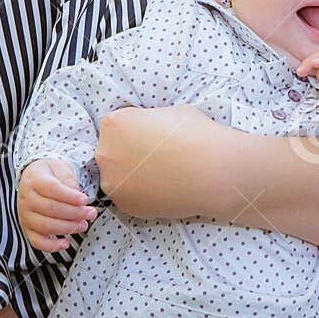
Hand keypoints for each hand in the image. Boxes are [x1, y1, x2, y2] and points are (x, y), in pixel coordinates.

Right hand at [16, 158, 94, 251]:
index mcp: (34, 180)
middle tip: (90, 213)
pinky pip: (36, 241)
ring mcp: (25, 215)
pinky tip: (65, 243)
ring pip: (45, 225)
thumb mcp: (61, 168)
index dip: (69, 196)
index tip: (85, 199)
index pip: (51, 189)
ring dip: (67, 228)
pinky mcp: (27, 228)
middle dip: (74, 213)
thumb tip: (78, 197)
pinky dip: (51, 246)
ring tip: (83, 224)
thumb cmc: (51, 173)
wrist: (35, 177)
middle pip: (50, 208)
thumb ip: (69, 180)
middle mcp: (26, 198)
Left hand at [95, 104, 227, 217]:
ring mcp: (113, 182)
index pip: (116, 126)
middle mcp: (105, 153)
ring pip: (119, 177)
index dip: (135, 130)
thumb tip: (150, 128)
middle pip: (112, 152)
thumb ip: (149, 120)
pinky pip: (130, 197)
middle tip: (157, 157)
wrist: (213, 171)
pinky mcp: (124, 205)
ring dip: (134, 175)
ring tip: (162, 175)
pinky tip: (164, 189)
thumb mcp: (170, 111)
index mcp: (114, 124)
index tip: (151, 136)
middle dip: (130, 153)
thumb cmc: (196, 135)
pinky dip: (143, 194)